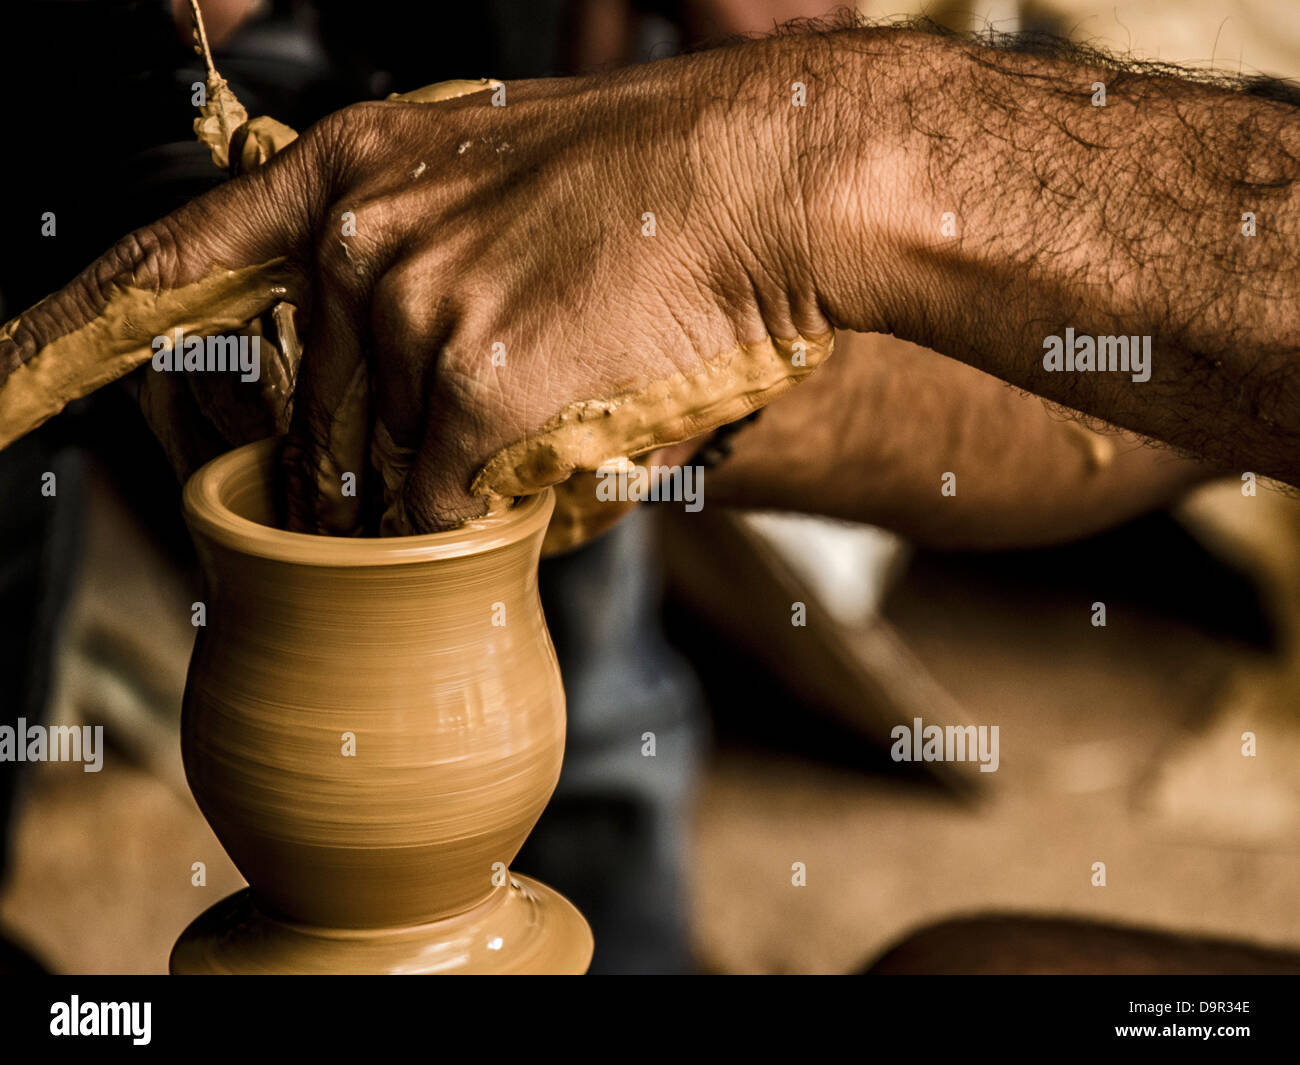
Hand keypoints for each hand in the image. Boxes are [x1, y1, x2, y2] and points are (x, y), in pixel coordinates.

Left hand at [0, 50, 832, 535]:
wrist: (778, 181)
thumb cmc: (666, 197)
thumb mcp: (509, 198)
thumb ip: (426, 298)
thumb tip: (405, 425)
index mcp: (357, 175)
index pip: (178, 259)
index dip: (85, 324)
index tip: (1, 376)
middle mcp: (360, 239)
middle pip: (314, 416)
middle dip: (363, 473)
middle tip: (449, 471)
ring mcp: (411, 310)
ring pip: (386, 473)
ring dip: (450, 493)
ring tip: (550, 429)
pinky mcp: (477, 386)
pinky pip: (452, 508)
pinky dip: (498, 516)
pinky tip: (564, 459)